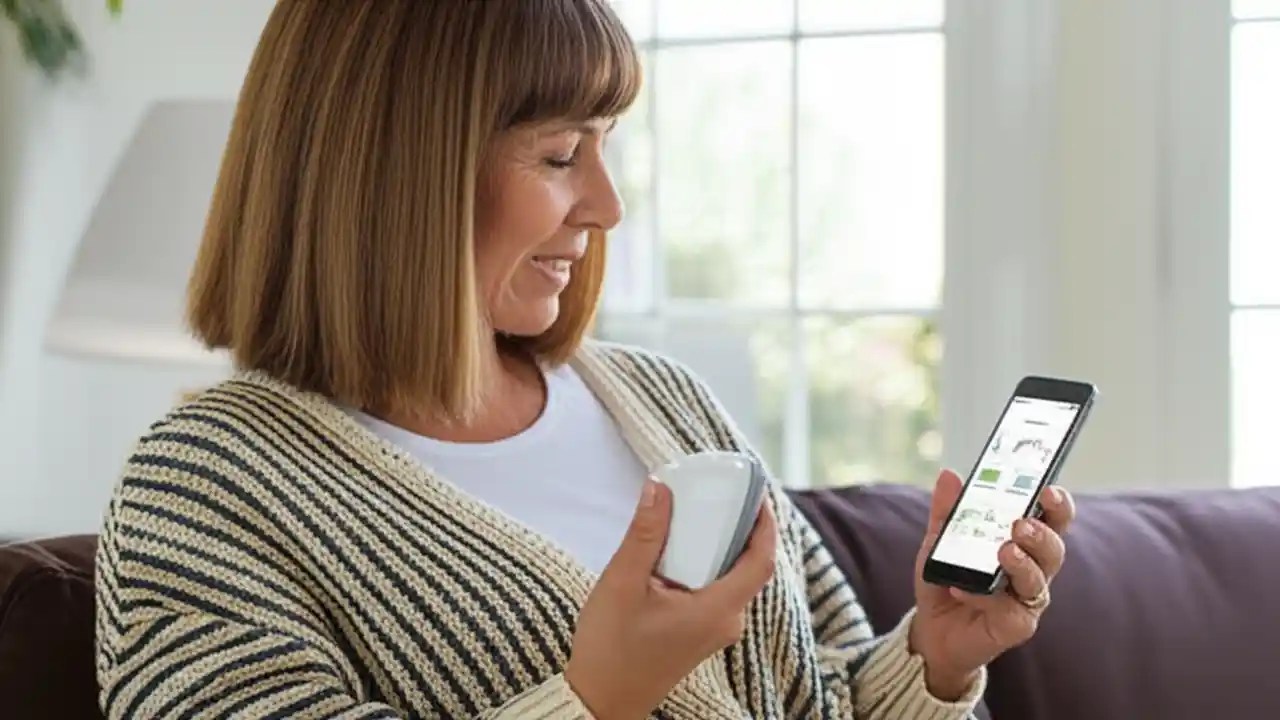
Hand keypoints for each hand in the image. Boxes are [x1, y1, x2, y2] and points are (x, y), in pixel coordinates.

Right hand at [565, 479, 776, 719]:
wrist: (600, 701)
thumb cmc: (611, 648)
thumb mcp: (623, 583)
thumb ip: (645, 534)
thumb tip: (659, 487)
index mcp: (717, 610)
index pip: (761, 561)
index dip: (765, 525)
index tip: (756, 495)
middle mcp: (726, 621)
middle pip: (748, 566)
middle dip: (739, 528)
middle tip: (720, 494)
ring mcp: (715, 630)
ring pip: (730, 577)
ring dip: (719, 546)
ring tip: (698, 514)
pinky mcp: (701, 632)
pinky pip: (715, 589)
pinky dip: (705, 564)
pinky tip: (680, 548)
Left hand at [910, 469, 1076, 698]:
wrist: (932, 628)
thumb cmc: (947, 579)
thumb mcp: (939, 540)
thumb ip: (947, 511)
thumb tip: (948, 475)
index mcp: (1024, 542)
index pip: (1052, 520)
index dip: (1058, 505)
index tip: (1048, 490)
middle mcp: (1033, 570)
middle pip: (1054, 549)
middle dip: (1042, 534)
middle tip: (1022, 524)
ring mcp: (1027, 600)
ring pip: (1038, 580)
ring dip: (1023, 563)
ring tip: (1005, 551)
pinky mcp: (1016, 626)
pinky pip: (1009, 610)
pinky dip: (985, 597)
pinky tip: (962, 589)